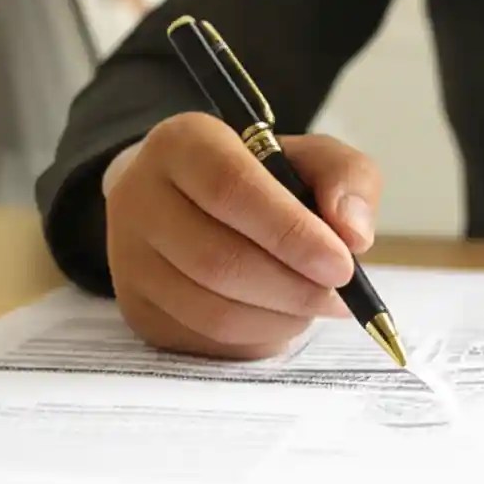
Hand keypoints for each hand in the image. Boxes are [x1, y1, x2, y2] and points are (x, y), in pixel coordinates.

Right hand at [103, 112, 380, 358]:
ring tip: (314, 302)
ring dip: (281, 317)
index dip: (291, 233)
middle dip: (294, 287)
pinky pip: (207, 340)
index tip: (342, 264)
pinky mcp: (138, 309)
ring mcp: (130, 258)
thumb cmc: (264, 181)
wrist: (197, 206)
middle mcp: (139, 196)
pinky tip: (281, 315)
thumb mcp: (314, 161)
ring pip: (212, 310)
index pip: (230, 189)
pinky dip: (259, 336)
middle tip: (339, 295)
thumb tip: (354, 234)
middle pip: (219, 260)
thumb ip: (347, 180)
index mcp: (183, 144)